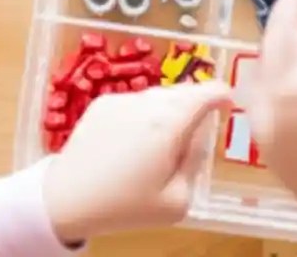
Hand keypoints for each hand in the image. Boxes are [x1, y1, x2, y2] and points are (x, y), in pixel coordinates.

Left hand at [43, 80, 232, 243]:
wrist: (67, 199)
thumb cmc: (125, 206)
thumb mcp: (177, 199)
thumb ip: (195, 162)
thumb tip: (201, 136)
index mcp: (168, 124)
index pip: (206, 93)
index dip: (222, 95)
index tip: (229, 104)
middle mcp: (144, 103)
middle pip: (182, 90)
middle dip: (196, 101)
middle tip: (202, 123)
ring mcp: (120, 100)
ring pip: (157, 95)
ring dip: (170, 107)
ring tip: (168, 138)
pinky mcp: (100, 104)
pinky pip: (134, 101)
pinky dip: (144, 112)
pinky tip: (138, 139)